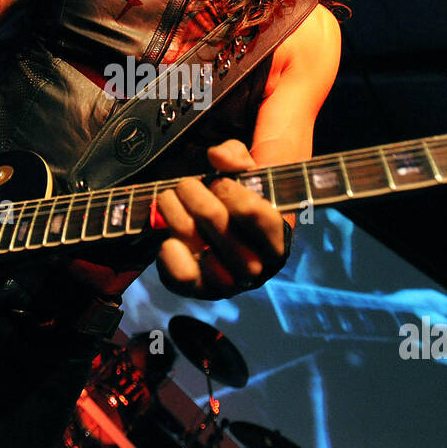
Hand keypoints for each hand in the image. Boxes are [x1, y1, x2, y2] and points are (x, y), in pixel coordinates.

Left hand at [155, 140, 289, 299]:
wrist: (228, 238)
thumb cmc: (241, 202)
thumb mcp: (249, 174)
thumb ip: (238, 157)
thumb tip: (217, 155)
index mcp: (278, 240)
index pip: (253, 211)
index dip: (228, 188)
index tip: (218, 182)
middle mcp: (257, 269)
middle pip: (214, 218)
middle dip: (193, 191)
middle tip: (187, 185)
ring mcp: (228, 284)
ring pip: (189, 236)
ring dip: (173, 209)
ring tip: (170, 199)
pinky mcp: (198, 291)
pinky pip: (179, 273)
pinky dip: (168, 248)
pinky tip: (169, 236)